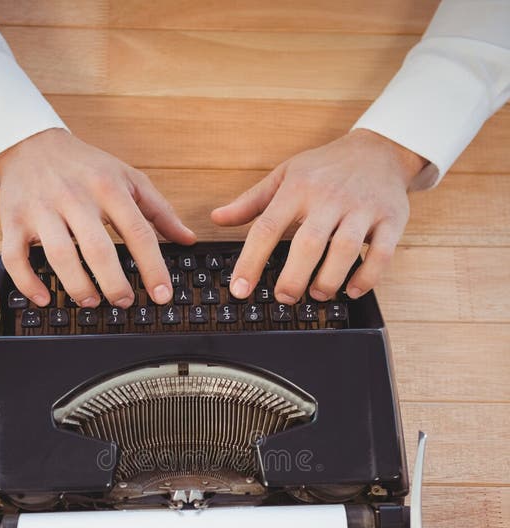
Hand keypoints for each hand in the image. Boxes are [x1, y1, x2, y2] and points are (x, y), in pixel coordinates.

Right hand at [0, 128, 195, 307]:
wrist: (32, 143)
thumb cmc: (85, 167)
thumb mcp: (128, 178)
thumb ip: (159, 211)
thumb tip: (187, 239)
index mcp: (107, 187)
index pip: (137, 232)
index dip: (153, 268)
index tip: (163, 295)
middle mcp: (74, 197)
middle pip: (97, 248)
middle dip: (114, 283)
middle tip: (125, 301)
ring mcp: (41, 209)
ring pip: (59, 255)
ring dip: (78, 286)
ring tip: (92, 301)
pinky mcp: (12, 220)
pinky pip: (15, 257)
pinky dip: (28, 283)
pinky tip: (44, 298)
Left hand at [211, 129, 425, 302]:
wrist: (380, 149)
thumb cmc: (326, 168)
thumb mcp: (285, 176)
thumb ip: (251, 202)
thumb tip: (217, 218)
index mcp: (298, 188)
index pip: (267, 228)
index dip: (250, 262)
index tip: (239, 289)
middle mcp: (330, 197)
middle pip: (308, 243)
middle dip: (293, 278)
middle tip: (284, 297)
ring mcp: (362, 208)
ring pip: (346, 250)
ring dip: (329, 280)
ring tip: (316, 294)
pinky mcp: (391, 219)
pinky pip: (382, 253)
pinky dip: (367, 277)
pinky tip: (352, 290)